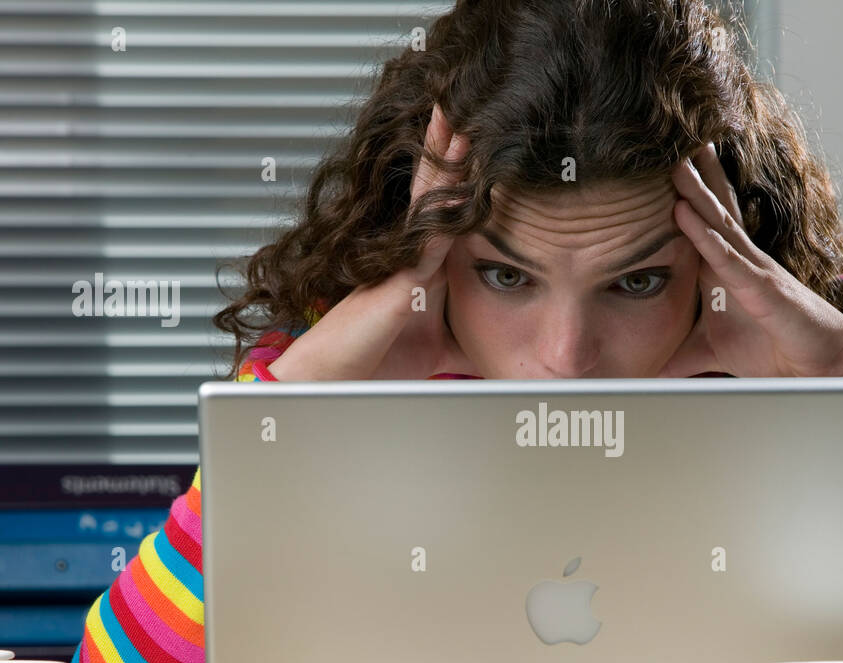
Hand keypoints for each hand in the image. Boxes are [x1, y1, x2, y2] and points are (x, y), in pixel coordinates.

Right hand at [267, 103, 480, 380]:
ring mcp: (405, 259)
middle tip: (468, 99)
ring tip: (459, 110)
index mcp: (424, 265)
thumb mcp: (440, 344)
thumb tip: (503, 343)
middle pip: (439, 188)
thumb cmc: (377, 362)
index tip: (484, 137)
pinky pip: (428, 230)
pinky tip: (459, 174)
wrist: (339, 383)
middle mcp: (413, 253)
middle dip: (453, 145)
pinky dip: (443, 198)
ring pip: (431, 196)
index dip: (465, 173)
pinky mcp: (401, 275)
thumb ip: (467, 333)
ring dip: (445, 154)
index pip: (452, 209)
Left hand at [658, 143, 842, 378]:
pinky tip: (684, 214)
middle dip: (695, 176)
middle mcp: (743, 262)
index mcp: (729, 270)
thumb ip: (680, 355)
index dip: (694, 192)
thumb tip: (648, 366)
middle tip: (671, 141)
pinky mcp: (763, 289)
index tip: (671, 161)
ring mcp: (755, 271)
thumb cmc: (771, 349)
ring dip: (696, 194)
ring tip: (674, 163)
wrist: (819, 368)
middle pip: (716, 210)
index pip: (709, 222)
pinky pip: (728, 260)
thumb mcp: (712, 351)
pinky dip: (704, 237)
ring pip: (720, 225)